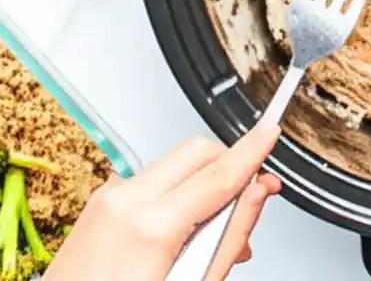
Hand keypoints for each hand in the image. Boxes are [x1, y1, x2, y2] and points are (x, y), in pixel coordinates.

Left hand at [45, 122, 282, 280]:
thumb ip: (229, 237)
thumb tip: (256, 197)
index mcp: (150, 225)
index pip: (218, 174)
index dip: (252, 151)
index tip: (270, 132)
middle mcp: (125, 200)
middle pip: (195, 153)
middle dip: (228, 165)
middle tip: (250, 198)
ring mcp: (108, 197)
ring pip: (174, 164)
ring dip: (203, 182)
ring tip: (215, 232)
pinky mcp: (100, 202)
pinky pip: (151, 180)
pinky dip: (177, 193)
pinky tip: (183, 230)